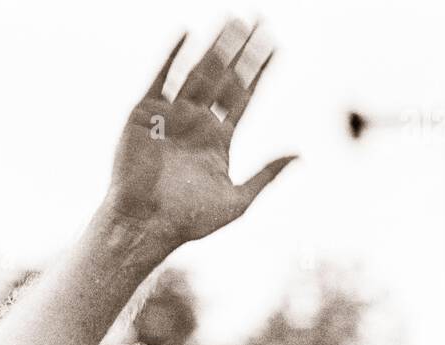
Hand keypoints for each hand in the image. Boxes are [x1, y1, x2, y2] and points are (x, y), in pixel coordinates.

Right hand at [104, 20, 296, 252]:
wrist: (145, 225)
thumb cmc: (188, 221)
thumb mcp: (237, 201)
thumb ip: (266, 175)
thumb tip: (299, 156)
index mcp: (217, 140)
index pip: (243, 96)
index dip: (260, 71)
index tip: (276, 46)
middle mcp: (196, 123)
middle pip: (224, 77)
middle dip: (241, 50)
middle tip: (259, 20)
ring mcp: (171, 115)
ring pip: (199, 72)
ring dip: (216, 47)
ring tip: (233, 21)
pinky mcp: (146, 114)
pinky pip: (162, 78)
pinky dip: (173, 57)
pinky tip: (188, 35)